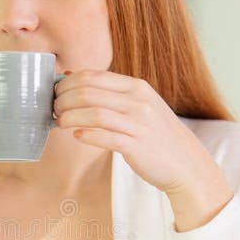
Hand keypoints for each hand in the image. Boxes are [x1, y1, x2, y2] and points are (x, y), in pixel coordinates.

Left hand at [54, 70, 232, 228]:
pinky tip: (76, 136)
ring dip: (69, 117)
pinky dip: (86, 135)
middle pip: (88, 92)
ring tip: (60, 123)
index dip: (67, 84)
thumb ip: (110, 92)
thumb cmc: (155, 135)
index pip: (93, 76)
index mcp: (136, 87)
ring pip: (93, 113)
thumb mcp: (139, 105)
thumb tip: (72, 76)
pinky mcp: (136, 146)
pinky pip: (104, 137)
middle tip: (53, 110)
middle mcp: (138, 101)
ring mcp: (139, 123)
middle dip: (63, 100)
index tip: (55, 94)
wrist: (186, 163)